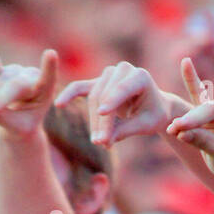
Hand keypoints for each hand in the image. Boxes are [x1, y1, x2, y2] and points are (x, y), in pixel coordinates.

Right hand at [0, 49, 58, 140]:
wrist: (10, 124)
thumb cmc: (20, 127)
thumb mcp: (17, 130)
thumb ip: (4, 120)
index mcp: (44, 91)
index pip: (48, 79)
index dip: (49, 67)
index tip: (51, 53)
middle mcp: (30, 77)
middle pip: (15, 85)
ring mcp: (14, 71)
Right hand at [55, 62, 182, 147]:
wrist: (153, 106)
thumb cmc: (152, 115)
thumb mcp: (145, 124)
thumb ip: (125, 130)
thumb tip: (103, 141)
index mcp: (140, 76)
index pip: (122, 89)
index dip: (112, 101)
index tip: (103, 113)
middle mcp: (123, 70)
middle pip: (105, 96)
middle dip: (102, 121)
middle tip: (101, 144)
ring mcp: (108, 74)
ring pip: (93, 98)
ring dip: (94, 121)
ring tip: (98, 141)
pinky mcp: (98, 82)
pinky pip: (80, 88)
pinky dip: (69, 95)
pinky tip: (59, 105)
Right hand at [166, 44, 213, 184]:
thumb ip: (202, 141)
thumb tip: (181, 132)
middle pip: (208, 109)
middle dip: (192, 121)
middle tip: (177, 129)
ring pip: (198, 110)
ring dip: (186, 120)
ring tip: (173, 128)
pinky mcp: (207, 115)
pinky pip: (195, 99)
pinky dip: (190, 83)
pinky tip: (185, 63)